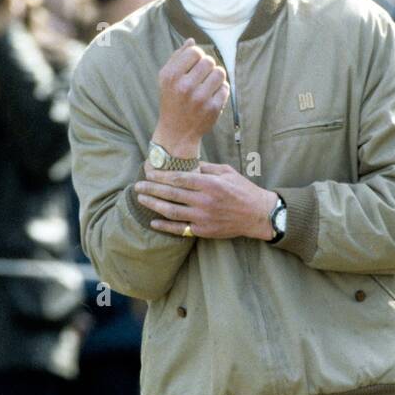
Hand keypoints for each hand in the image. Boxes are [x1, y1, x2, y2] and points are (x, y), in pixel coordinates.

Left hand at [135, 162, 278, 240]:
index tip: (148, 172)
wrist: (257, 214)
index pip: (178, 178)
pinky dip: (165, 226)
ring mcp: (203, 217)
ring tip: (141, 199)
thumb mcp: (226, 171)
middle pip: (171, 193)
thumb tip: (185, 164)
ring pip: (171, 211)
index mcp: (209, 183)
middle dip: (151, 189)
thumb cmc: (243, 190)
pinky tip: (153, 221)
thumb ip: (205, 168)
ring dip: (153, 205)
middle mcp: (204, 200)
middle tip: (137, 186)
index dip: (160, 176)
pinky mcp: (203, 230)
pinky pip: (180, 229)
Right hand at [154, 38, 229, 154]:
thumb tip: (191, 41)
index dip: (197, 56)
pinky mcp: (212, 109)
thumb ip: (177, 58)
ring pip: (220, 73)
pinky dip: (221, 91)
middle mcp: (184, 87)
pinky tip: (212, 96)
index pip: (195, 51)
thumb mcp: (167, 79)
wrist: (176, 133)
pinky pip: (226, 88)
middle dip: (208, 66)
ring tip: (209, 85)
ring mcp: (199, 99)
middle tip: (203, 76)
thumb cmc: (172, 100)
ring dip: (216, 77)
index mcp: (171, 76)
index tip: (195, 65)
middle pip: (209, 61)